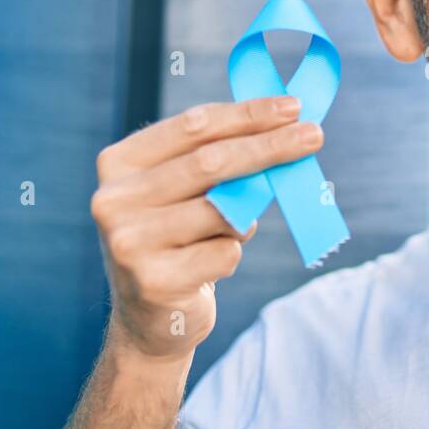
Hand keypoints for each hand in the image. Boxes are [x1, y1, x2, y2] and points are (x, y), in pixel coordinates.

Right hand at [89, 96, 322, 361]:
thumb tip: (287, 128)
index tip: (293, 107)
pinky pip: (226, 254)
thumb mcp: (188, 193)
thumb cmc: (180, 240)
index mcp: (119, 164)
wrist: (151, 321)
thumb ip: (221, 162)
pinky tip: (208, 267)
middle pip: (212, 162)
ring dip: (246, 218)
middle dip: (270, 146)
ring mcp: (128, 242)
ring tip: (231, 231)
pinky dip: (232, 254)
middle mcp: (113, 199)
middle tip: (315, 135)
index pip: (194, 126)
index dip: (248, 114)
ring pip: (225, 211)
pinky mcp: (153, 283)